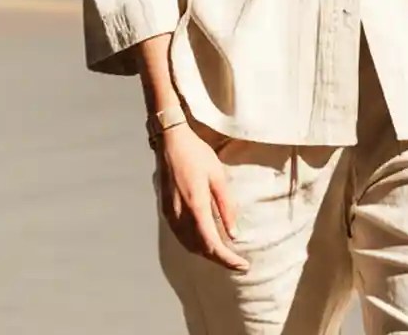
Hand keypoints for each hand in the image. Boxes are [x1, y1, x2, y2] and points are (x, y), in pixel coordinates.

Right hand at [156, 124, 248, 271]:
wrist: (170, 142)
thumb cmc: (197, 155)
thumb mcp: (218, 177)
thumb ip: (226, 206)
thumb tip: (234, 234)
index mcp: (196, 206)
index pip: (212, 244)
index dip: (227, 259)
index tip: (242, 265)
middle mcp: (180, 215)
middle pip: (200, 249)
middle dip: (219, 259)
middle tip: (237, 262)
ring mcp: (170, 214)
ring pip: (188, 245)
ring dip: (206, 253)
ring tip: (224, 254)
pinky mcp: (165, 210)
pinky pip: (180, 236)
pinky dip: (194, 244)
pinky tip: (204, 241)